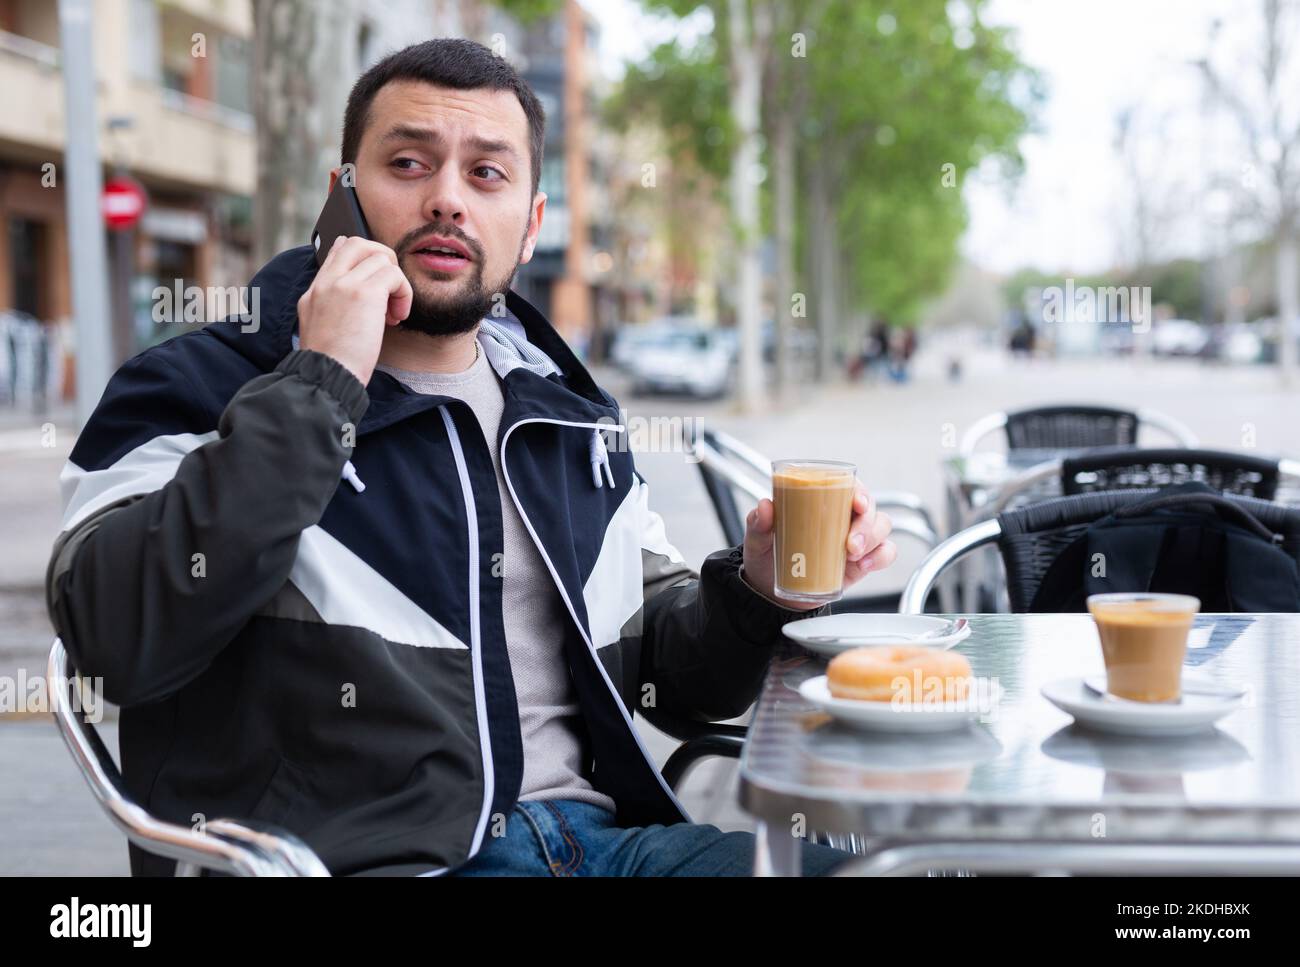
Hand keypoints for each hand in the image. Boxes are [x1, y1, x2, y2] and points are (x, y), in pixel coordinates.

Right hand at [297, 236, 412, 384]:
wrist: (327, 377)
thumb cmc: (331, 365)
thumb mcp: (320, 330)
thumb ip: (333, 307)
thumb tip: (353, 296)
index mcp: (314, 291)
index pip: (337, 252)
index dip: (362, 258)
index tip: (375, 277)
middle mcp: (327, 282)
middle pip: (358, 243)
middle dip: (382, 259)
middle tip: (391, 288)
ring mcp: (344, 283)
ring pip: (381, 258)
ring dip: (396, 284)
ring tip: (393, 312)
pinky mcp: (365, 293)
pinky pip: (394, 275)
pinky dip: (404, 293)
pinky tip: (397, 317)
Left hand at [741, 481, 896, 610]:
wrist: (772, 592)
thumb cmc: (768, 556)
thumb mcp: (758, 539)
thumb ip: (758, 523)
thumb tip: (765, 506)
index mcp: (822, 502)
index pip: (849, 486)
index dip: (860, 491)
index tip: (856, 503)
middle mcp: (843, 516)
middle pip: (870, 508)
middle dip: (867, 523)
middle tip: (850, 544)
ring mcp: (855, 538)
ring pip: (882, 527)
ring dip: (873, 539)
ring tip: (852, 556)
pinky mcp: (862, 561)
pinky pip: (885, 553)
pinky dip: (880, 557)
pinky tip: (864, 566)